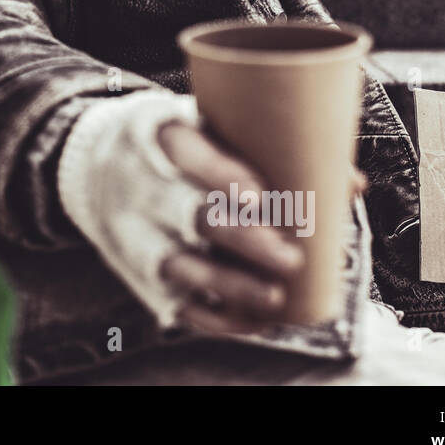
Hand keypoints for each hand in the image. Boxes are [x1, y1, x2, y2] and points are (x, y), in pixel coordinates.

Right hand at [155, 121, 359, 334]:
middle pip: (193, 215)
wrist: (94, 165)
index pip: (188, 154)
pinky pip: (175, 298)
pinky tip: (254, 319)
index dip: (222, 176)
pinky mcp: (138, 269)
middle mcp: (142, 186)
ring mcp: (136, 232)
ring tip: (274, 297)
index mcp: (158, 136)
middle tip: (290, 256)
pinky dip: (215, 315)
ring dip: (230, 284)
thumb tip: (350, 183)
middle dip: (243, 240)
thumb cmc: (172, 145)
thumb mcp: (203, 125)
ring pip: (182, 264)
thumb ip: (269, 147)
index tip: (259, 197)